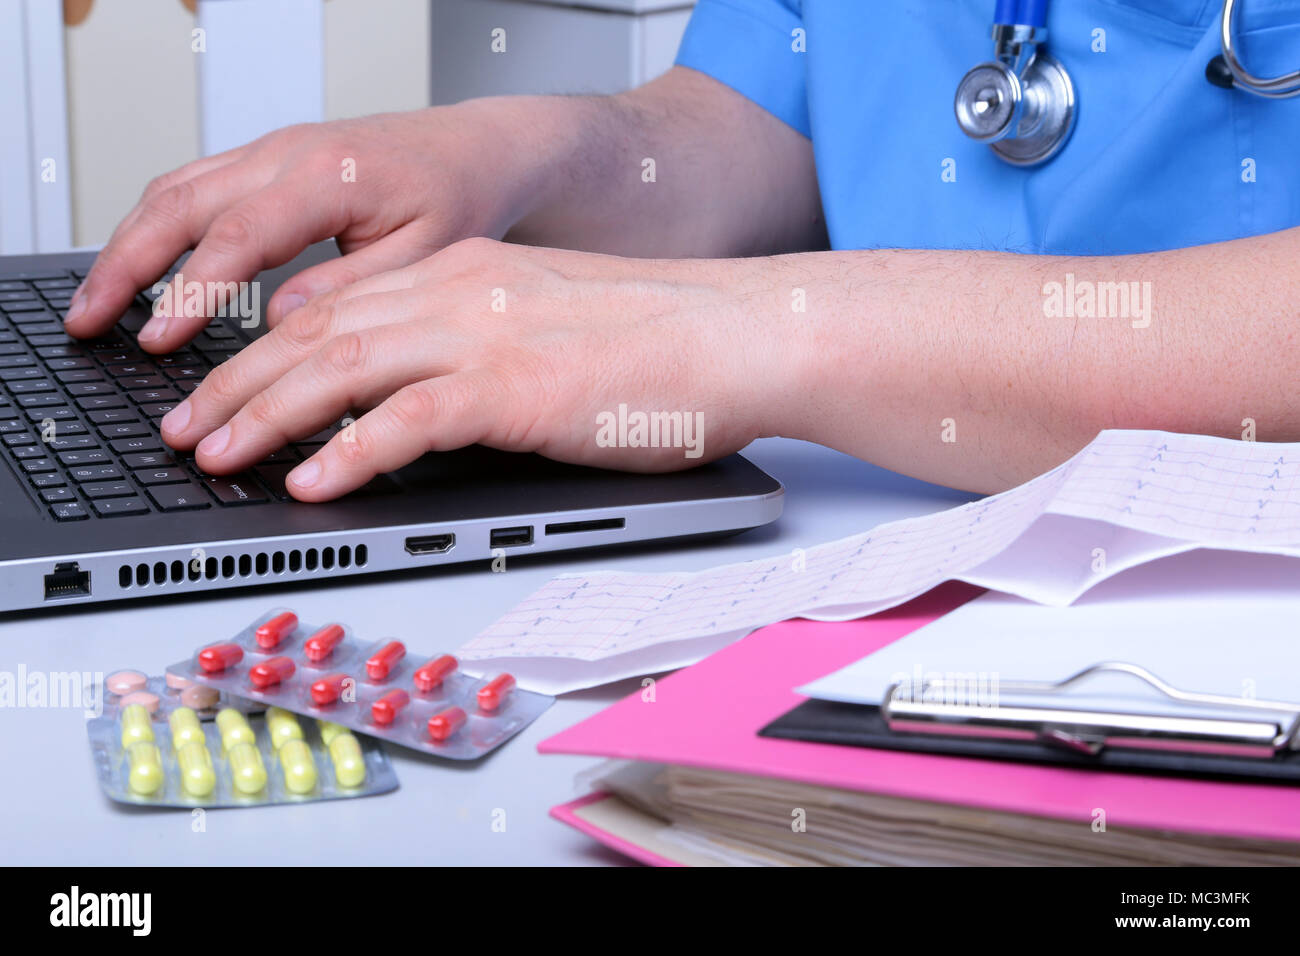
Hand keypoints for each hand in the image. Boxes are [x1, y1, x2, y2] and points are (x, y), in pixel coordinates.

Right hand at [63, 107, 532, 350]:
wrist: (475, 149)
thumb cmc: (458, 197)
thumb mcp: (424, 256)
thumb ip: (353, 288)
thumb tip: (280, 322)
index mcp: (326, 176)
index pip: (239, 234)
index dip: (193, 291)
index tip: (158, 337)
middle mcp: (287, 153)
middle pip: (180, 203)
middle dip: (126, 264)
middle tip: (89, 321)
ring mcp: (271, 150)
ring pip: (175, 188)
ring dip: (127, 243)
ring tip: (95, 302)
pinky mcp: (268, 158)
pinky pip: (194, 183)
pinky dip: (155, 223)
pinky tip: (137, 262)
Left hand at [158, 238, 798, 500]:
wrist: (741, 334)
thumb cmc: (665, 345)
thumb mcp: (550, 329)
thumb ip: (481, 352)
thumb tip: (424, 407)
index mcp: (466, 275)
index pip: (337, 309)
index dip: (266, 354)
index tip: (226, 393)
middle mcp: (460, 293)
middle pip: (315, 333)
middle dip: (237, 386)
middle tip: (187, 430)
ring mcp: (485, 335)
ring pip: (339, 368)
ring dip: (266, 416)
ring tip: (216, 457)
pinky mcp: (515, 387)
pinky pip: (407, 421)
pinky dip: (348, 452)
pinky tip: (312, 481)